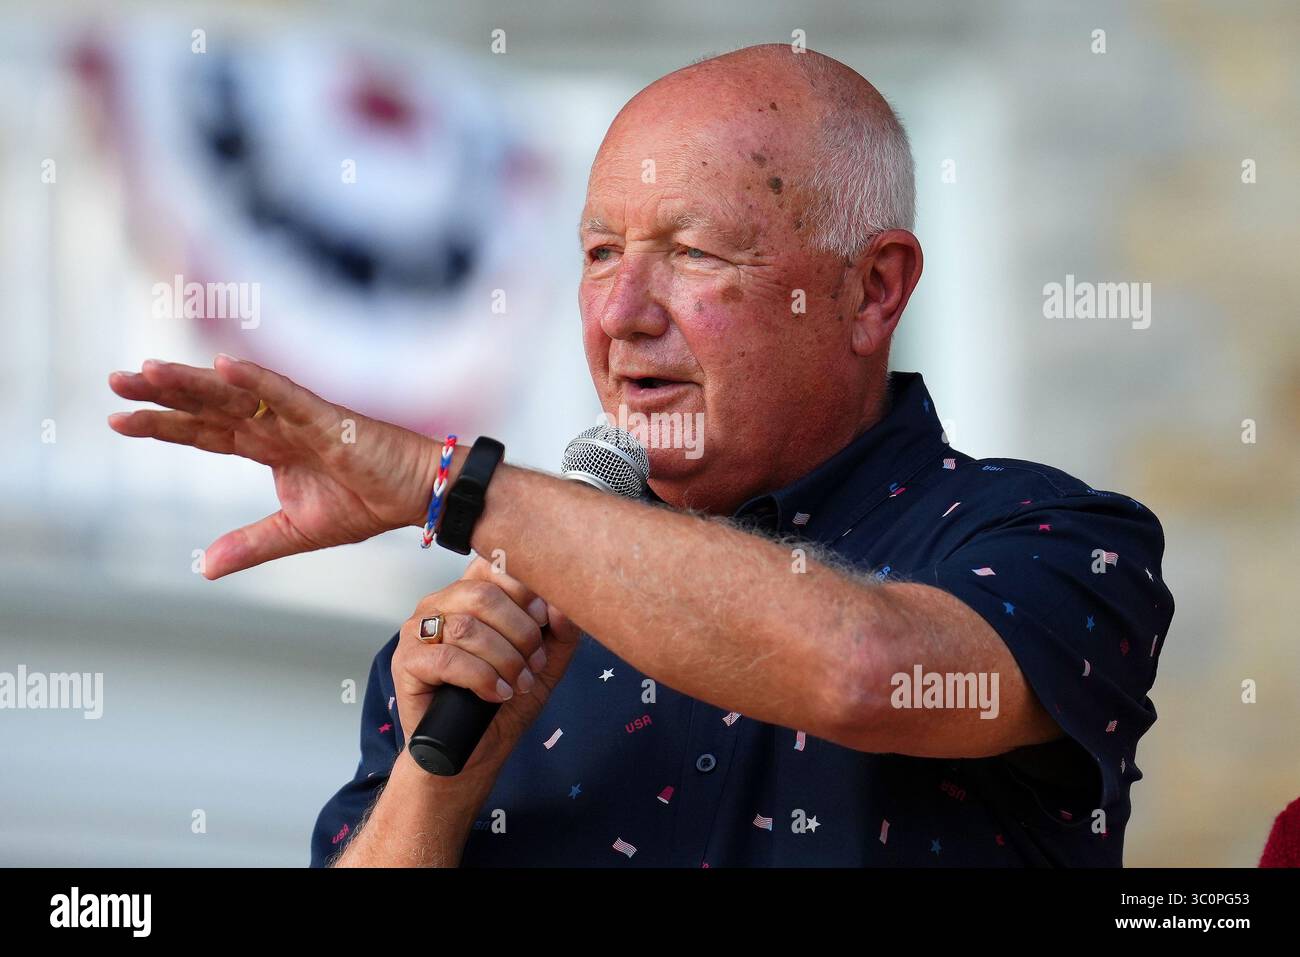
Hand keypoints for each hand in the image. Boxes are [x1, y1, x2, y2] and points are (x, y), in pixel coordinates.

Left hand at [107, 355, 442, 578]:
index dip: (163, 426)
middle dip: (161, 394)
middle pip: (209, 405)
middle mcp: (275, 425)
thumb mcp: (297, 532)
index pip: (204, 433)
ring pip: (237, 394)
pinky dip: (257, 378)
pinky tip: (225, 364)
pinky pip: (286, 394)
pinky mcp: (328, 417)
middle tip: (114, 382)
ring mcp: (299, 417)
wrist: (418, 494)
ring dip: (193, 381)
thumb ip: (250, 544)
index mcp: (267, 447)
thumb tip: (204, 570)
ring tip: (147, 371)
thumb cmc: (367, 504)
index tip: (116, 419)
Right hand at [393, 557, 581, 771]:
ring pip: (466, 627)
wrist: (474, 750)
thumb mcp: (545, 662)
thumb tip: (561, 604)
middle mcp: (439, 604)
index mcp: (468, 594)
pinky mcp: (406, 662)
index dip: (523, 588)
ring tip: (518, 683)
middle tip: (534, 662)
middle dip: (520, 631)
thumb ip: (559, 630)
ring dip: (504, 659)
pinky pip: (447, 660)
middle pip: (482, 595)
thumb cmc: (504, 701)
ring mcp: (417, 631)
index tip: (543, 619)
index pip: (491, 565)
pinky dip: (481, 677)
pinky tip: (495, 693)